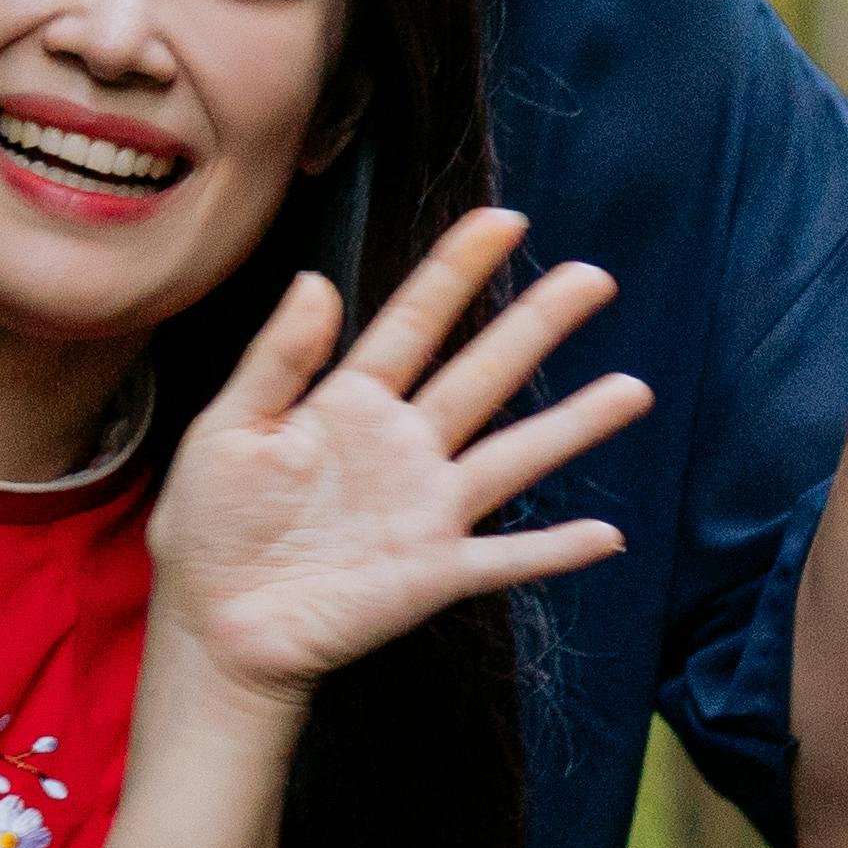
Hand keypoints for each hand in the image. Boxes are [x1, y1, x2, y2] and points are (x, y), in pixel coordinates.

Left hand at [142, 207, 648, 726]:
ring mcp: (425, 510)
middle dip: (538, 324)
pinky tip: (607, 535)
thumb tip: (315, 280)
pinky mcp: (433, 573)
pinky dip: (554, 550)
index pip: (414, 323)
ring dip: (574, 424)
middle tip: (593, 278)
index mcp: (349, 404)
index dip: (456, 270)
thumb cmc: (213, 527)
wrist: (217, 627)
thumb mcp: (228, 430)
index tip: (504, 221)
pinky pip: (506, 559)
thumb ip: (277, 361)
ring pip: (514, 456)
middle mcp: (402, 448)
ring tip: (634, 390)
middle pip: (483, 373)